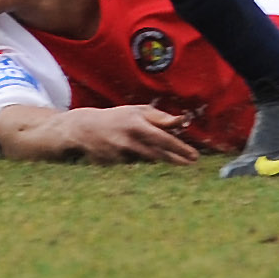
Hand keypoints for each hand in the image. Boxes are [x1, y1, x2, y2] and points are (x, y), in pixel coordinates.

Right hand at [67, 106, 198, 164]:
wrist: (84, 128)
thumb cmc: (117, 118)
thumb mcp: (137, 112)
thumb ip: (159, 118)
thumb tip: (182, 122)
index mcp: (136, 124)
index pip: (163, 139)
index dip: (180, 148)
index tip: (194, 156)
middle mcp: (128, 140)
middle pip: (158, 154)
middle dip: (176, 159)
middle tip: (190, 163)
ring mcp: (120, 154)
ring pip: (147, 161)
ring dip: (157, 159)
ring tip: (162, 155)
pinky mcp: (113, 165)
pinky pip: (132, 165)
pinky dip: (137, 161)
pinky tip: (127, 151)